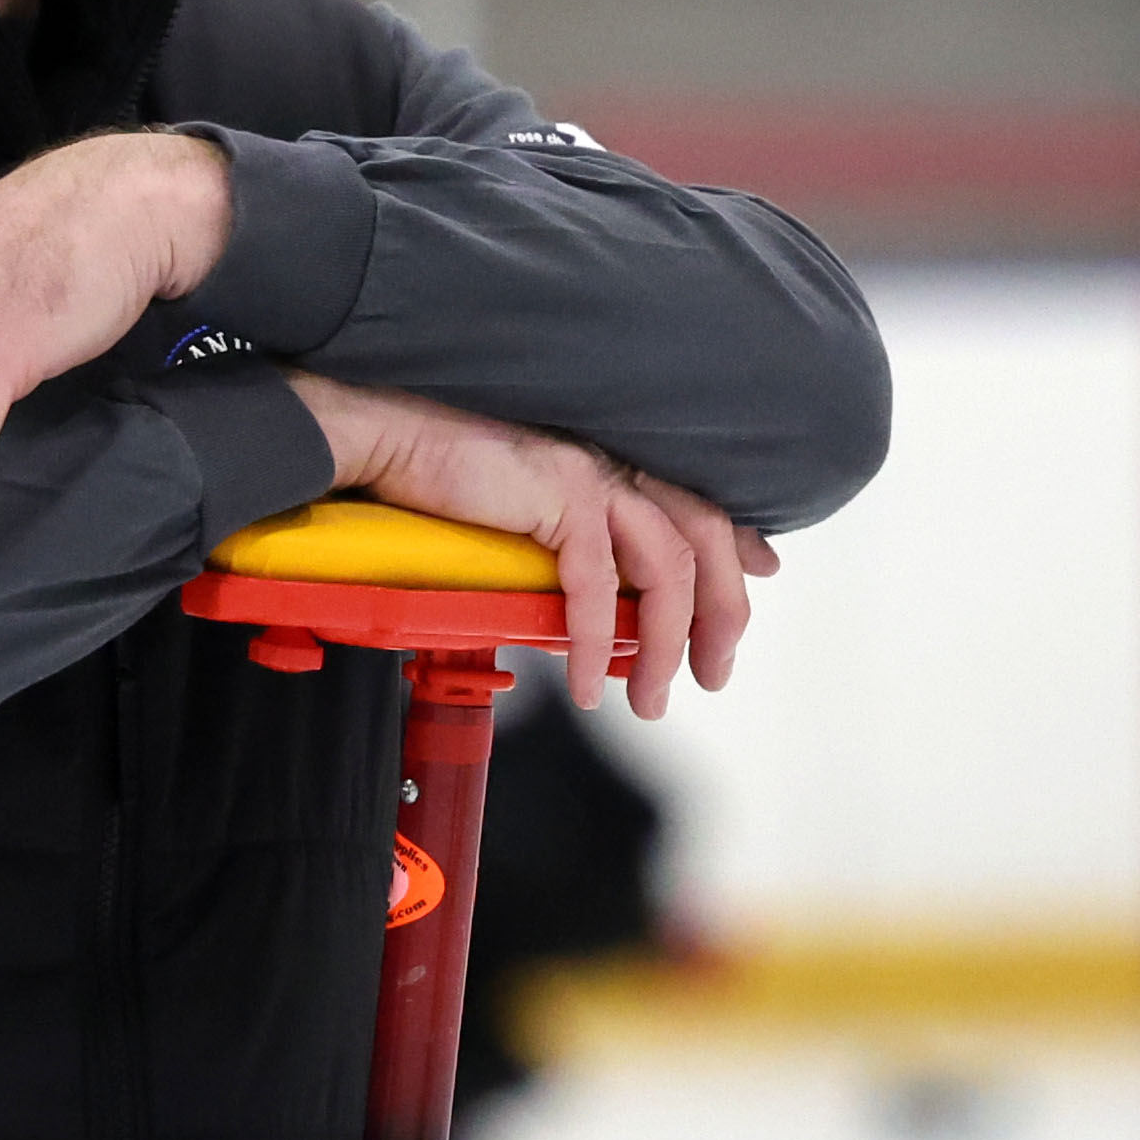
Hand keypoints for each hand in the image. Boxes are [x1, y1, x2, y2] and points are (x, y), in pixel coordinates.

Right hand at [284, 371, 775, 716]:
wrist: (382, 438)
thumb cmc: (432, 474)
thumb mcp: (517, 511)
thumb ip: (563, 537)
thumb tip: (588, 585)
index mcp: (607, 458)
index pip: (696, 505)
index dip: (738, 547)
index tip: (758, 579)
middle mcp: (612, 461)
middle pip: (704, 541)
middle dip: (720, 618)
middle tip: (713, 675)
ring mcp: (592, 474)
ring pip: (668, 570)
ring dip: (666, 646)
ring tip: (652, 701)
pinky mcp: (561, 495)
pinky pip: (598, 585)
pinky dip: (595, 642)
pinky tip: (584, 681)